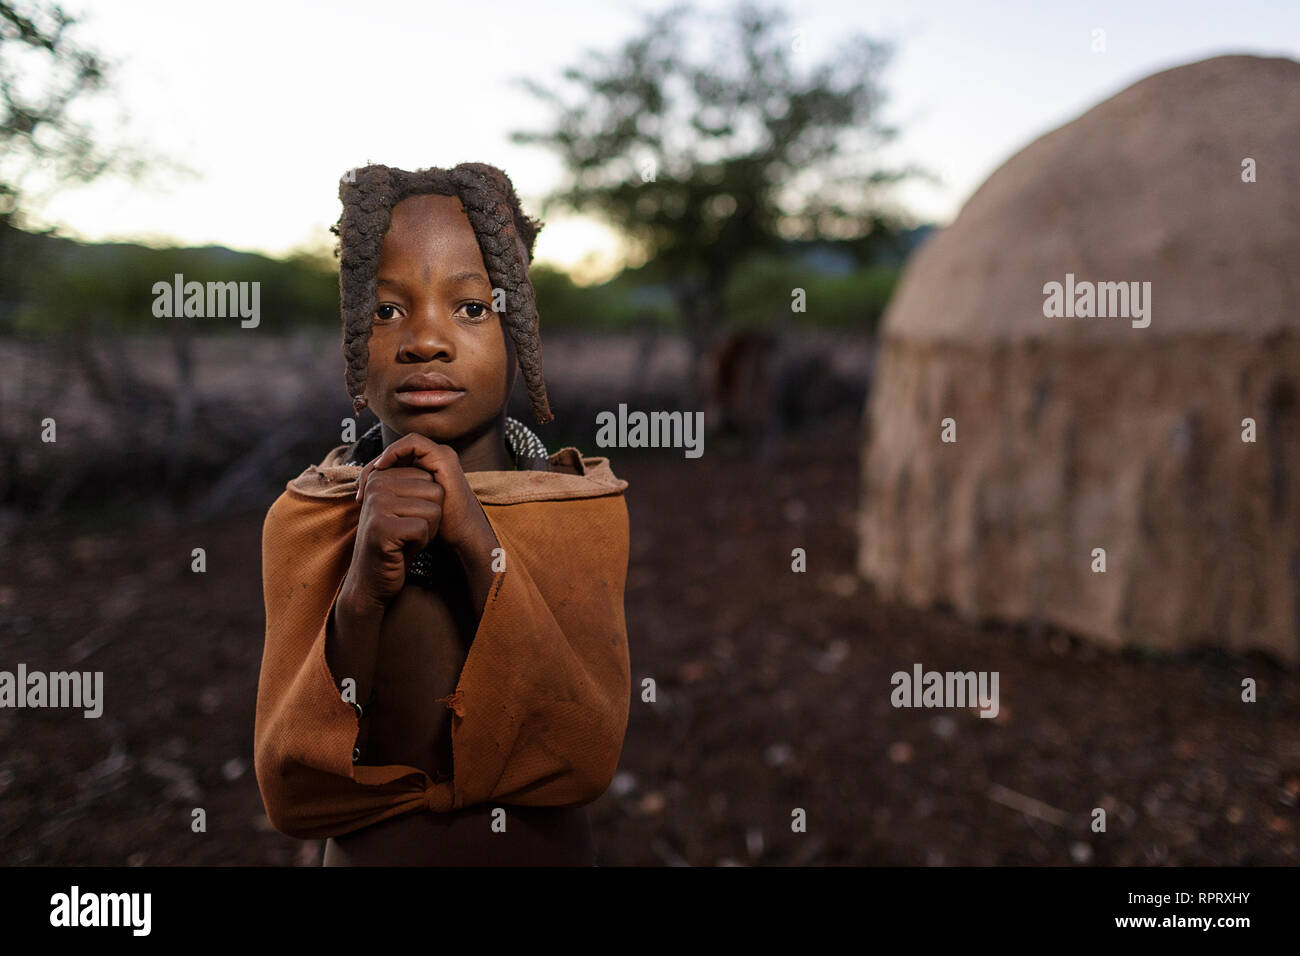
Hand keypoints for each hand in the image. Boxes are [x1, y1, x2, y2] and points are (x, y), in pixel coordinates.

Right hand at [342, 461, 443, 607]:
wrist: (371, 579)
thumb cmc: (395, 541)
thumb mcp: (402, 506)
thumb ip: (412, 483)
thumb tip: (434, 456)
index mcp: (381, 475)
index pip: (431, 478)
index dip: (428, 503)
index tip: (407, 517)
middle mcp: (376, 484)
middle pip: (436, 491)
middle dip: (430, 517)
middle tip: (407, 531)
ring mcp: (377, 505)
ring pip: (433, 510)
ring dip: (426, 532)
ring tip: (404, 539)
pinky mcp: (382, 527)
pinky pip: (423, 529)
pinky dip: (419, 544)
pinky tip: (401, 550)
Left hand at [355, 433, 492, 553]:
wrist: (461, 536)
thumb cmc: (438, 529)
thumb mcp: (407, 512)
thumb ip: (393, 500)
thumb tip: (365, 497)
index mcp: (426, 470)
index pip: (392, 462)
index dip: (373, 473)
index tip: (359, 495)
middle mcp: (435, 459)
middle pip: (395, 453)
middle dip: (374, 467)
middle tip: (360, 488)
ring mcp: (441, 455)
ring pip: (402, 445)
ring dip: (382, 459)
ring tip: (369, 478)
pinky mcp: (443, 457)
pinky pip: (413, 444)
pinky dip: (394, 452)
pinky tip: (382, 469)